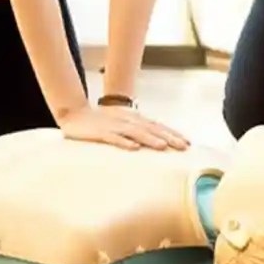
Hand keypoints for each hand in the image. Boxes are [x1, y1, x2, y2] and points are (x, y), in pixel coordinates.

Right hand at [57, 104, 189, 150]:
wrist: (75, 115)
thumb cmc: (102, 121)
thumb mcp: (124, 123)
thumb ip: (139, 130)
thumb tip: (158, 140)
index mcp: (135, 119)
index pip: (159, 126)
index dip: (174, 133)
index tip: (188, 143)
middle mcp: (129, 121)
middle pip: (152, 129)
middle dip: (169, 137)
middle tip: (184, 147)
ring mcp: (115, 126)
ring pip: (136, 132)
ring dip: (150, 139)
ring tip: (163, 146)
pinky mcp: (101, 132)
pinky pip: (114, 138)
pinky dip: (124, 142)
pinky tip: (134, 148)